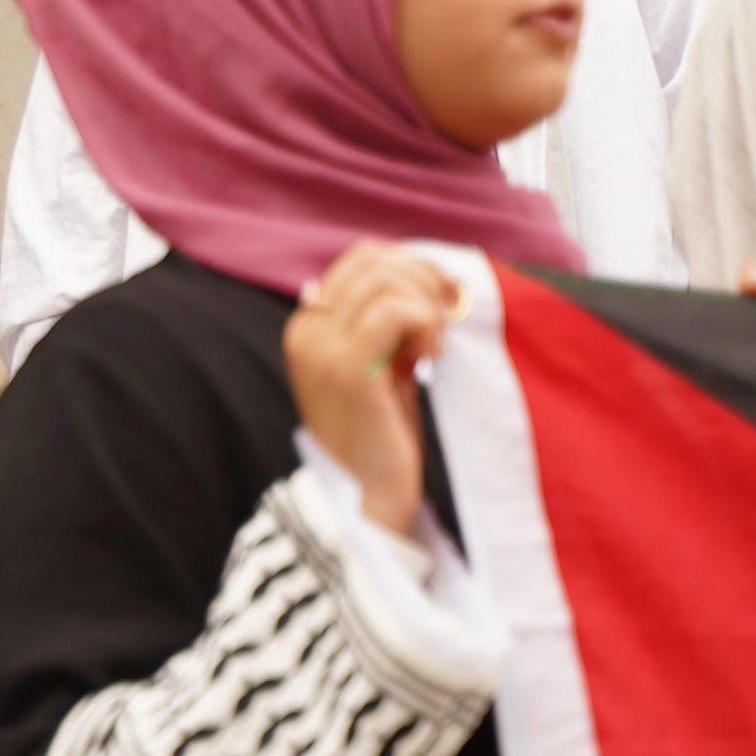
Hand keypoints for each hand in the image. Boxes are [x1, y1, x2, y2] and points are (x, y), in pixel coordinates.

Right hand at [283, 242, 459, 532]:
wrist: (368, 497)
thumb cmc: (381, 433)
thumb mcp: (379, 365)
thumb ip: (382, 324)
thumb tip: (410, 274)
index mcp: (309, 325)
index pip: (362, 258)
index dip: (413, 266)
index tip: (445, 299)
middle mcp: (306, 329)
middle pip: (373, 260)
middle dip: (424, 280)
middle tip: (448, 319)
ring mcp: (321, 348)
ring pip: (384, 280)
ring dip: (426, 306)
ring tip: (433, 349)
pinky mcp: (346, 370)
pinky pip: (394, 312)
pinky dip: (425, 325)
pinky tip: (431, 359)